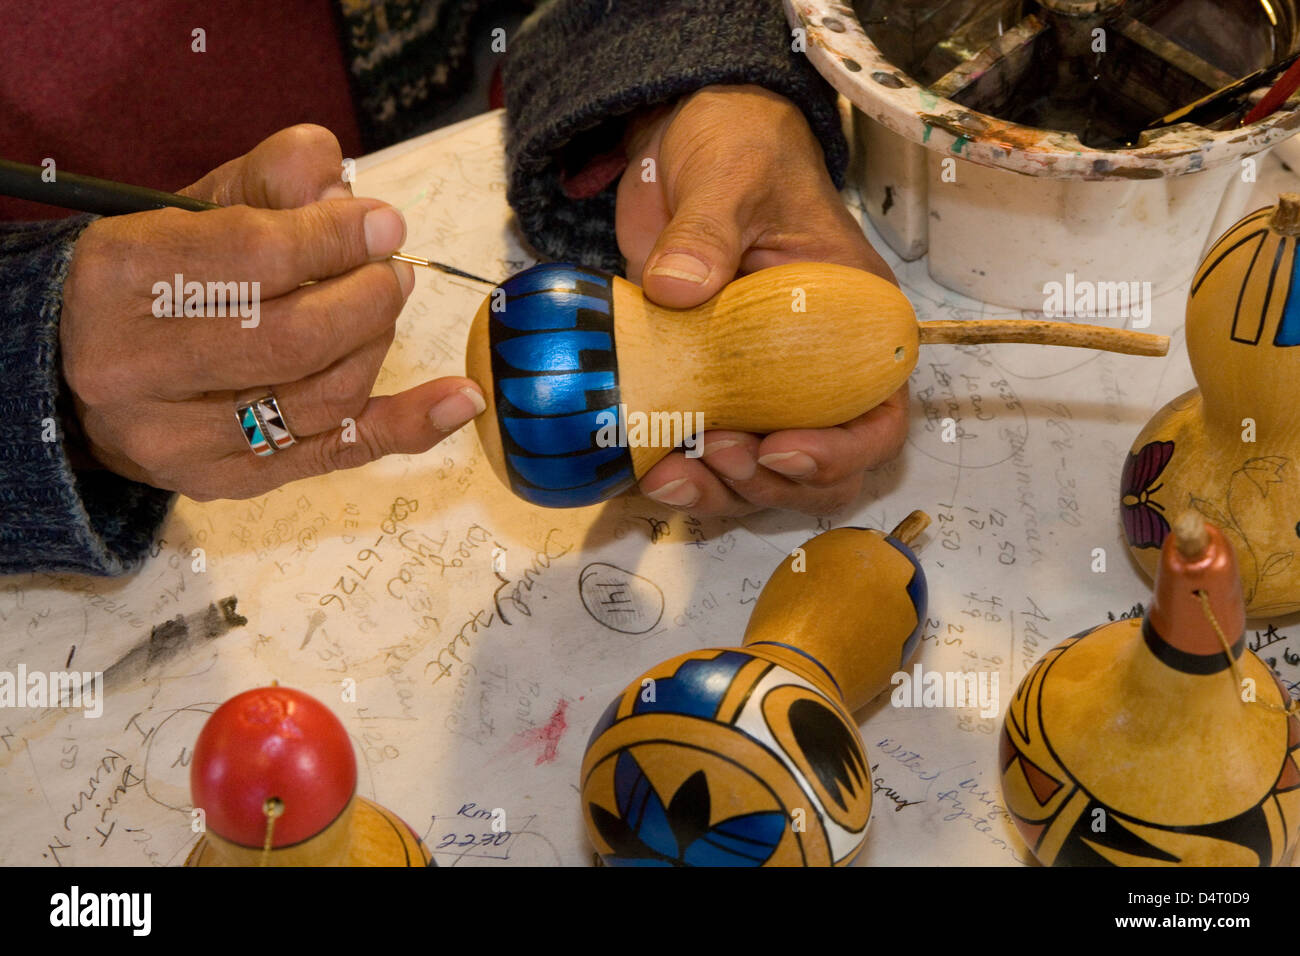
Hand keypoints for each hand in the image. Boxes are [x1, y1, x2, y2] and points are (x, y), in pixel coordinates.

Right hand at [60, 124, 484, 500]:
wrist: (78, 364)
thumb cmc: (154, 276)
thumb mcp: (195, 206)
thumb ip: (269, 180)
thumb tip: (344, 184)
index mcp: (121, 276)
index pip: (256, 255)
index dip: (337, 236)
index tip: (384, 224)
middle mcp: (136, 367)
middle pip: (295, 337)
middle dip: (367, 297)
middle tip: (390, 271)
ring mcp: (179, 438)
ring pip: (322, 397)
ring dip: (377, 345)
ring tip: (383, 305)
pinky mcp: (224, 482)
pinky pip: (336, 454)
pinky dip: (409, 425)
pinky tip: (461, 398)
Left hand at [615, 85, 907, 516]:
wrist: (685, 147)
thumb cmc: (739, 151)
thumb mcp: (729, 176)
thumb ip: (706, 230)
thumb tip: (677, 287)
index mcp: (854, 321)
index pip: (879, 415)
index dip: (840, 452)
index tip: (778, 451)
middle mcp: (817, 367)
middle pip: (821, 469)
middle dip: (770, 485)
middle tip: (713, 456)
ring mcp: (760, 385)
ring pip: (762, 477)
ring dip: (721, 492)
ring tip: (669, 475)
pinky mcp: (706, 388)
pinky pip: (706, 454)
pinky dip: (682, 475)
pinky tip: (647, 472)